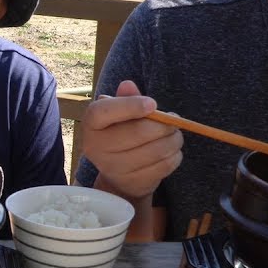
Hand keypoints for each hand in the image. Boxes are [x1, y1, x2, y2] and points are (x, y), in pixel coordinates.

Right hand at [80, 80, 182, 200]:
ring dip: (174, 140)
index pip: (104, 112)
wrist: (118, 176)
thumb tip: (128, 85)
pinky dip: (175, 155)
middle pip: (138, 132)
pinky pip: (164, 165)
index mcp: (91, 124)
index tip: (152, 104)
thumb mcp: (119, 115)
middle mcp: (97, 147)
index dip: (130, 105)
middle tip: (175, 121)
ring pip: (157, 150)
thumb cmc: (120, 135)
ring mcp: (114, 168)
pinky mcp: (133, 182)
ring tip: (175, 135)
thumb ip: (125, 99)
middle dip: (165, 124)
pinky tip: (171, 151)